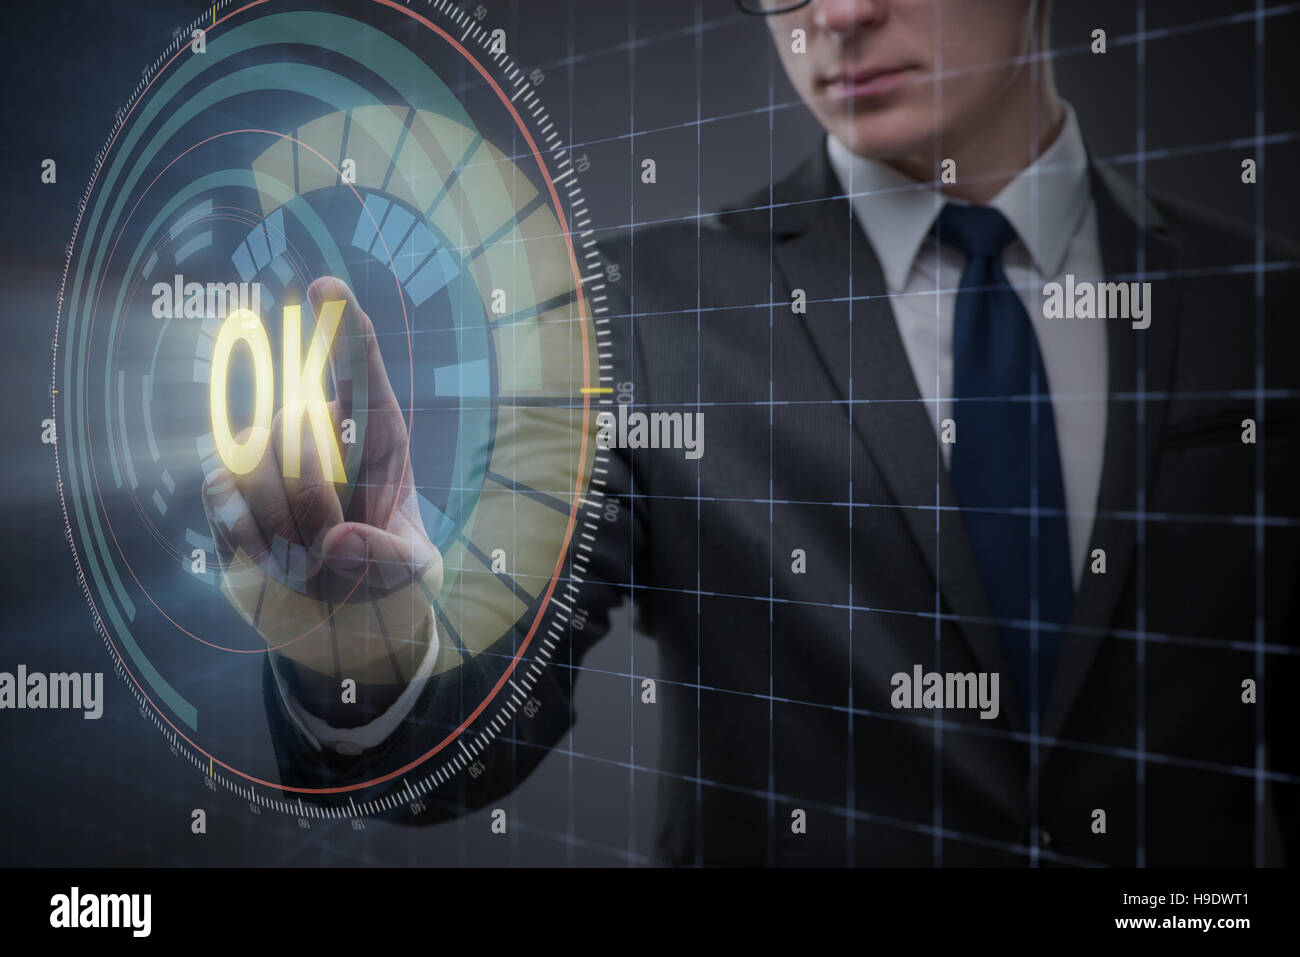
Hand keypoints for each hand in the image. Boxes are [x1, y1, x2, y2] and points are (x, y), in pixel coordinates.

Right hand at [201, 276, 441, 686]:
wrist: (335, 611)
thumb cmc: (384, 570)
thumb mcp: (409, 570)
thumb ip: (389, 558)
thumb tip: (336, 545)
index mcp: (379, 435)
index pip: (361, 369)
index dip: (344, 328)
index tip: (326, 287)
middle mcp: (320, 433)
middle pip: (296, 421)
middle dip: (310, 491)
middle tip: (329, 544)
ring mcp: (268, 455)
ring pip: (253, 457)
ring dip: (279, 518)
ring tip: (305, 560)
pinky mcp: (226, 489)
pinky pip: (218, 491)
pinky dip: (244, 532)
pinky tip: (268, 555)